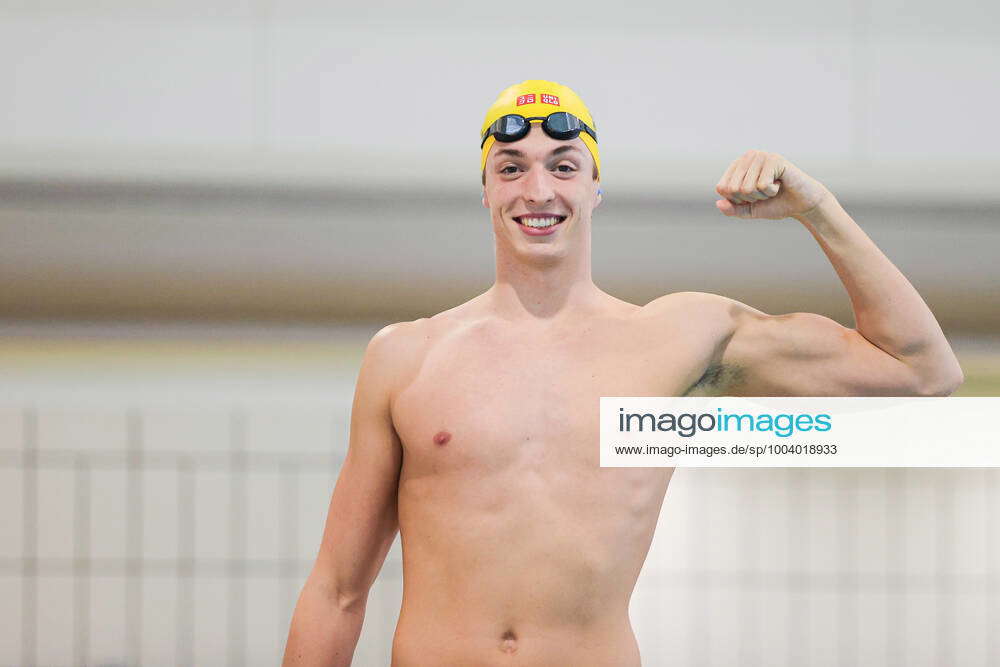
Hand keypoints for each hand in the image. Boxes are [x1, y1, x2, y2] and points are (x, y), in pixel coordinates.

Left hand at [714, 150, 831, 219]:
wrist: (802, 204)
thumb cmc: (775, 204)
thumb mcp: (749, 210)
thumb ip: (732, 209)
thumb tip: (718, 203)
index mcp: (737, 166)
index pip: (722, 188)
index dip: (736, 200)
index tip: (752, 196)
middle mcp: (747, 157)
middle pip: (733, 188)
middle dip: (749, 198)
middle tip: (764, 193)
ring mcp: (761, 156)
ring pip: (746, 188)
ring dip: (762, 195)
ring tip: (773, 188)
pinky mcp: (774, 160)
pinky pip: (762, 185)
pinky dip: (771, 192)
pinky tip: (780, 184)